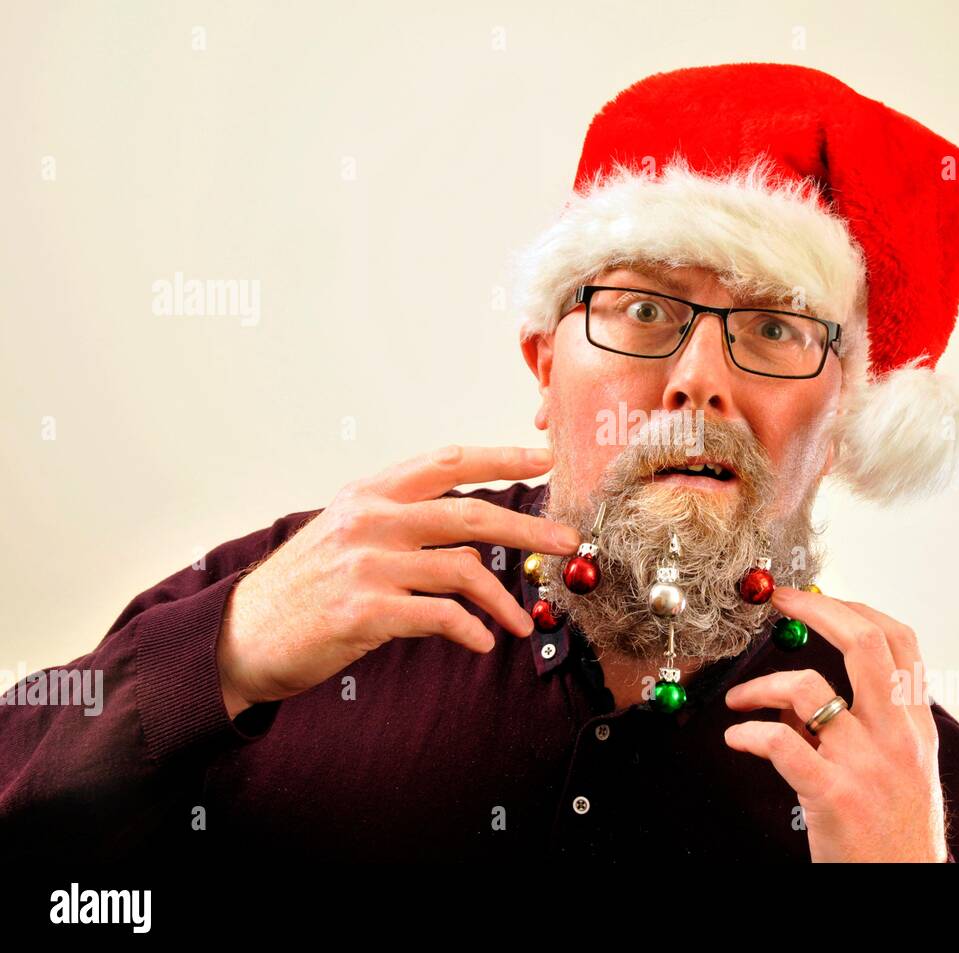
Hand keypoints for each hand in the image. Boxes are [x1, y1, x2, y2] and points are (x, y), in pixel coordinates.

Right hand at [216, 445, 580, 718]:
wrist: (239, 635)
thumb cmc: (302, 587)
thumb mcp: (345, 533)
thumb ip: (401, 523)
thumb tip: (472, 536)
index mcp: (370, 493)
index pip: (447, 461)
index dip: (500, 455)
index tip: (544, 457)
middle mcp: (370, 519)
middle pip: (470, 514)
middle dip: (527, 528)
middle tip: (566, 541)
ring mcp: (366, 564)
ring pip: (462, 571)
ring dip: (502, 601)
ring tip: (522, 623)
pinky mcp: (364, 611)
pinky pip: (439, 617)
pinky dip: (469, 631)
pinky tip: (481, 642)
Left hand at [723, 587, 946, 861]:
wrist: (905, 888)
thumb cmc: (897, 833)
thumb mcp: (901, 770)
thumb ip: (865, 727)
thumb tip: (801, 697)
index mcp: (916, 726)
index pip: (899, 642)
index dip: (854, 607)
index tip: (817, 597)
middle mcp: (897, 737)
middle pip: (864, 644)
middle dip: (816, 611)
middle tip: (779, 602)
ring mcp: (865, 765)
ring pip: (809, 688)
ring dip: (762, 685)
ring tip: (740, 699)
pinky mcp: (832, 795)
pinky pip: (780, 744)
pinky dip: (749, 734)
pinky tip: (738, 739)